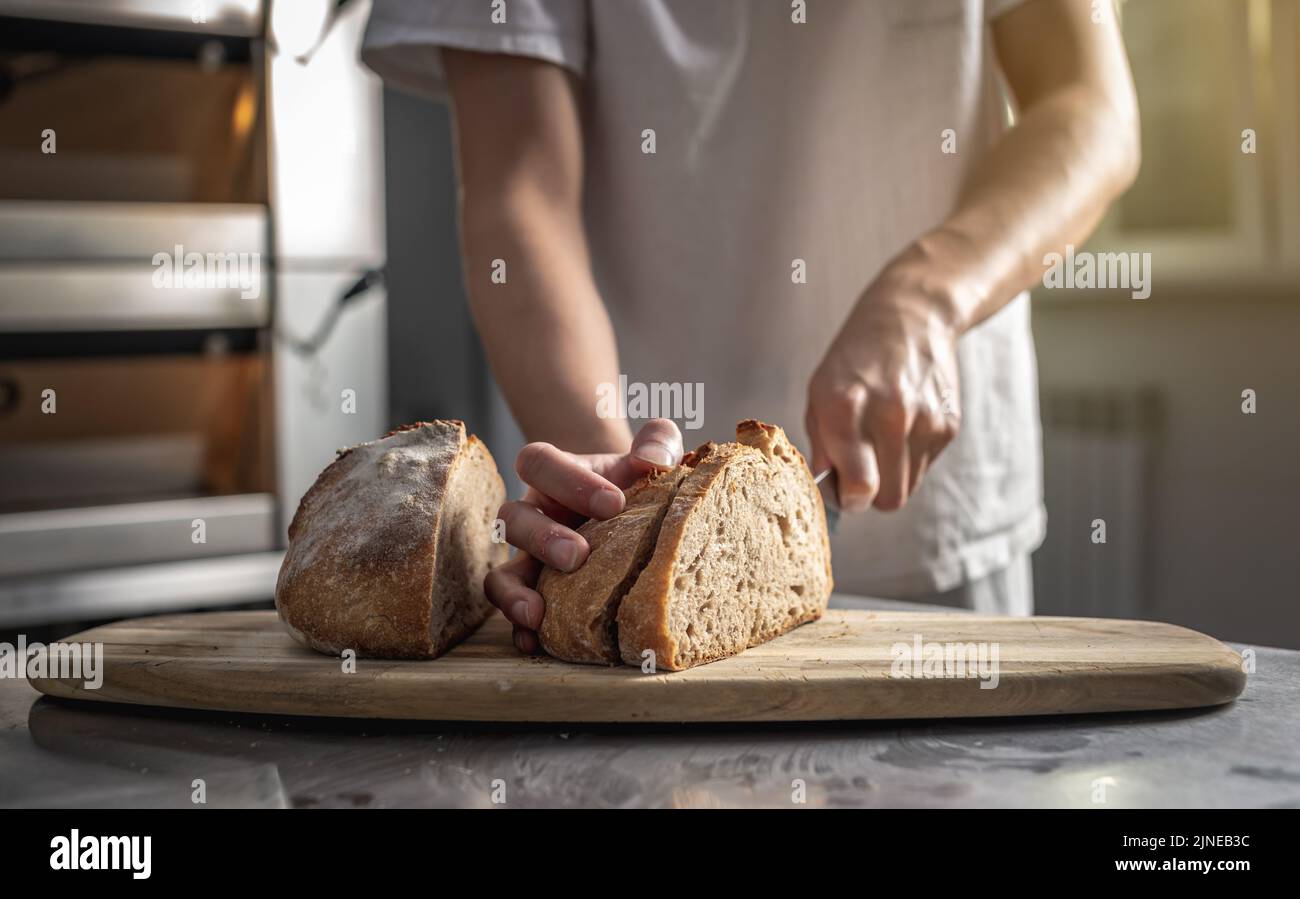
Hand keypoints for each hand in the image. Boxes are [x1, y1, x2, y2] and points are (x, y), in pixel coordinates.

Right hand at [485, 418, 684, 653]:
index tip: (614, 502)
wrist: (630, 510)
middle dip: (542, 538)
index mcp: (555, 474)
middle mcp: (534, 514)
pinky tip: (536, 642)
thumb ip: (658, 442)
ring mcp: (529, 558)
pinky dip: (519, 628)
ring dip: (515, 592)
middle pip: (512, 517)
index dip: (568, 481)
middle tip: (578, 556)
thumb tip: (655, 459)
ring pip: (501, 571)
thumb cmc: (637, 479)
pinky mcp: (534, 594)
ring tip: (539, 613)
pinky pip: (512, 612)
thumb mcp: (652, 454)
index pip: (539, 463)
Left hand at [806, 258, 962, 512]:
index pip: (859, 487)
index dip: (848, 500)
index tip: (842, 490)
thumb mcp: (819, 392)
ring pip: (907, 488)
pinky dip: (909, 459)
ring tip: (879, 443)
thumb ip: (821, 445)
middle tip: (859, 472)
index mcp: (845, 406)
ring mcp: (925, 421)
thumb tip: (828, 489)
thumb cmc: (855, 358)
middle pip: (887, 498)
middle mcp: (889, 415)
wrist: (912, 317)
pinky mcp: (948, 425)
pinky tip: (901, 427)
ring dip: (890, 478)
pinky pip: (924, 468)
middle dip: (870, 495)